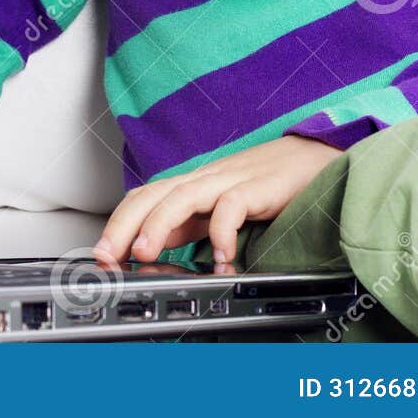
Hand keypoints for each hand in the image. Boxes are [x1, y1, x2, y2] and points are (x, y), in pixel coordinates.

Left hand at [91, 135, 342, 266]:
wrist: (314, 159)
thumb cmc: (267, 184)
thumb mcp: (218, 208)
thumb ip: (189, 225)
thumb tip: (154, 246)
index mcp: (192, 185)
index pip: (143, 197)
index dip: (118, 222)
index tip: (102, 253)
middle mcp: (204, 180)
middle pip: (153, 194)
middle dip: (124, 224)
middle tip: (108, 255)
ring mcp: (230, 180)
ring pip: (183, 195)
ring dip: (159, 224)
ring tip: (145, 253)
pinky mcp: (259, 187)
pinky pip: (232, 205)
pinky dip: (222, 232)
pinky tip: (220, 257)